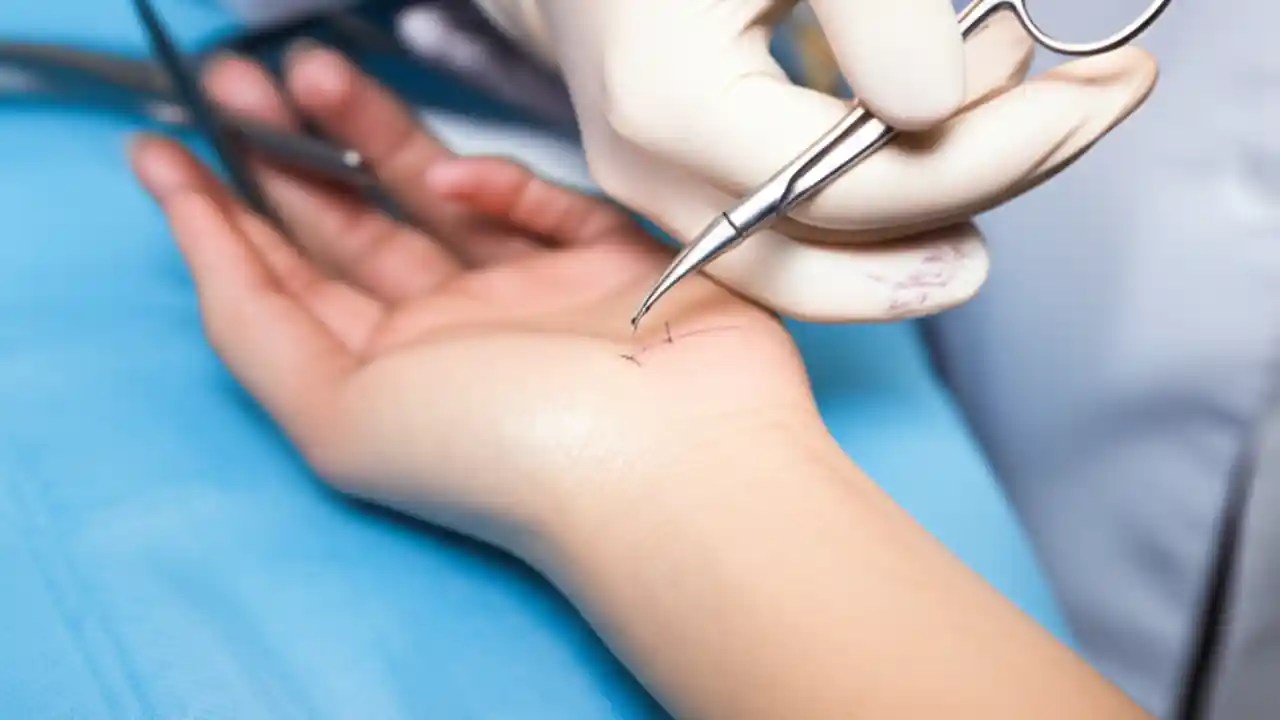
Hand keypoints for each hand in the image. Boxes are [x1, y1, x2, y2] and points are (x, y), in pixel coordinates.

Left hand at [129, 47, 818, 555]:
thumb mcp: (337, 411)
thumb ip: (254, 325)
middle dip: (288, 152)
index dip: (222, 216)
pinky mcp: (608, 258)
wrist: (674, 466)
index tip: (161, 146)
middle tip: (233, 79)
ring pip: (438, 192)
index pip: (288, 284)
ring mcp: (531, 292)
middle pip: (354, 225)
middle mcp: (451, 335)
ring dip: (371, 133)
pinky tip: (460, 178)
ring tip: (307, 72)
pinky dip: (499, 185)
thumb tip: (199, 235)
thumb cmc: (504, 454)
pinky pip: (543, 204)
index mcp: (384, 379)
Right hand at [474, 0, 1157, 319]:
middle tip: (1098, 104)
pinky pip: (798, 228)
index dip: (998, 153)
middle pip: (849, 242)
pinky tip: (949, 126)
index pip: (860, 186)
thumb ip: (874, 10)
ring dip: (948, 196)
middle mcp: (652, 173)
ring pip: (825, 254)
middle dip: (994, 184)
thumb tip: (934, 107)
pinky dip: (889, 191)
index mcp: (668, 101)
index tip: (1101, 85)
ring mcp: (658, 190)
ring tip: (1035, 102)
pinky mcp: (678, 187)